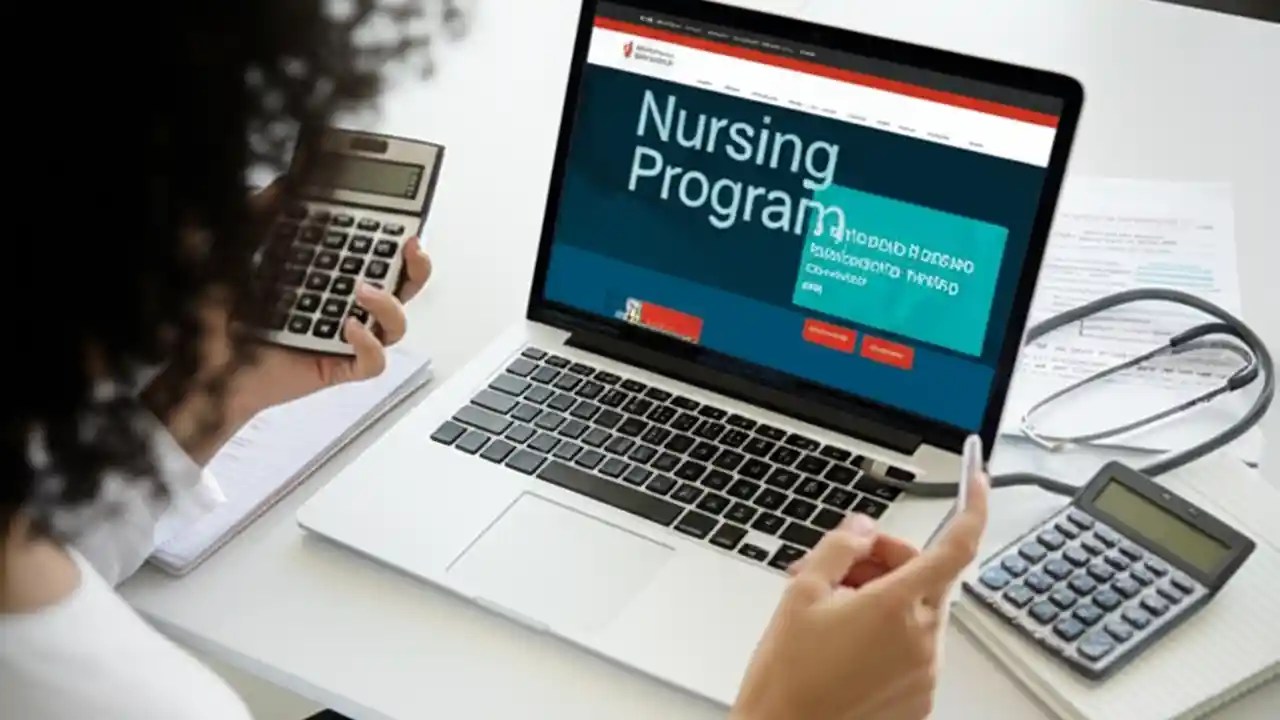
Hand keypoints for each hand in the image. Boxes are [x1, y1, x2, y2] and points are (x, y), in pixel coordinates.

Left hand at [146, 183, 432, 462]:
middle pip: (400, 288)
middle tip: (409, 248)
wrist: (202, 366)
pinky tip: (349, 328)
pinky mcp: (337, 367)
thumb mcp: (238, 251)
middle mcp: (342, 306)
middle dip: (416, 268)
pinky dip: (370, 344)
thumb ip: (261, 214)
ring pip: (395, 325)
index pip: (376, 256)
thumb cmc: (219, 316)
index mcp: (328, 277)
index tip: (403, 222)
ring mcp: (343, 339)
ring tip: (363, 291)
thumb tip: (283, 181)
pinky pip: (373, 362)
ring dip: (390, 305)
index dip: (398, 241)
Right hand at [730, 466, 988, 719]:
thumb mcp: (800, 593)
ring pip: (919, 611)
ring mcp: (925, 674)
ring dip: (886, 598)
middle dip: (889, 561)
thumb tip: (863, 530)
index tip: (979, 480)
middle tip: (844, 566)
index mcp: (895, 608)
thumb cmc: (787, 678)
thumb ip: (840, 548)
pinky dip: (889, 634)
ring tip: (834, 610)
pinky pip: (915, 648)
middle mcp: (921, 642)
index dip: (974, 507)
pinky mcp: (919, 698)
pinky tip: (847, 642)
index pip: (956, 546)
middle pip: (926, 576)